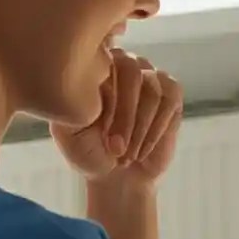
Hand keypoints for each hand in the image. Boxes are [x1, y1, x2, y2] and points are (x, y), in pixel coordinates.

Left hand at [52, 49, 183, 185]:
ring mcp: (149, 76)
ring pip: (152, 91)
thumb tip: (90, 84)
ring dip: (139, 128)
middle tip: (115, 147)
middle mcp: (122, 63)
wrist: (116, 176)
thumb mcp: (68, 131)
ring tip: (126, 153)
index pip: (102, 62)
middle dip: (125, 116)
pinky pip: (170, 101)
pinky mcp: (171, 93)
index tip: (100, 137)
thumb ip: (71, 102)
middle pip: (131, 71)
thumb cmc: (89, 152)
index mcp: (92, 66)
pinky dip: (156, 130)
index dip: (105, 103)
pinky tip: (143, 149)